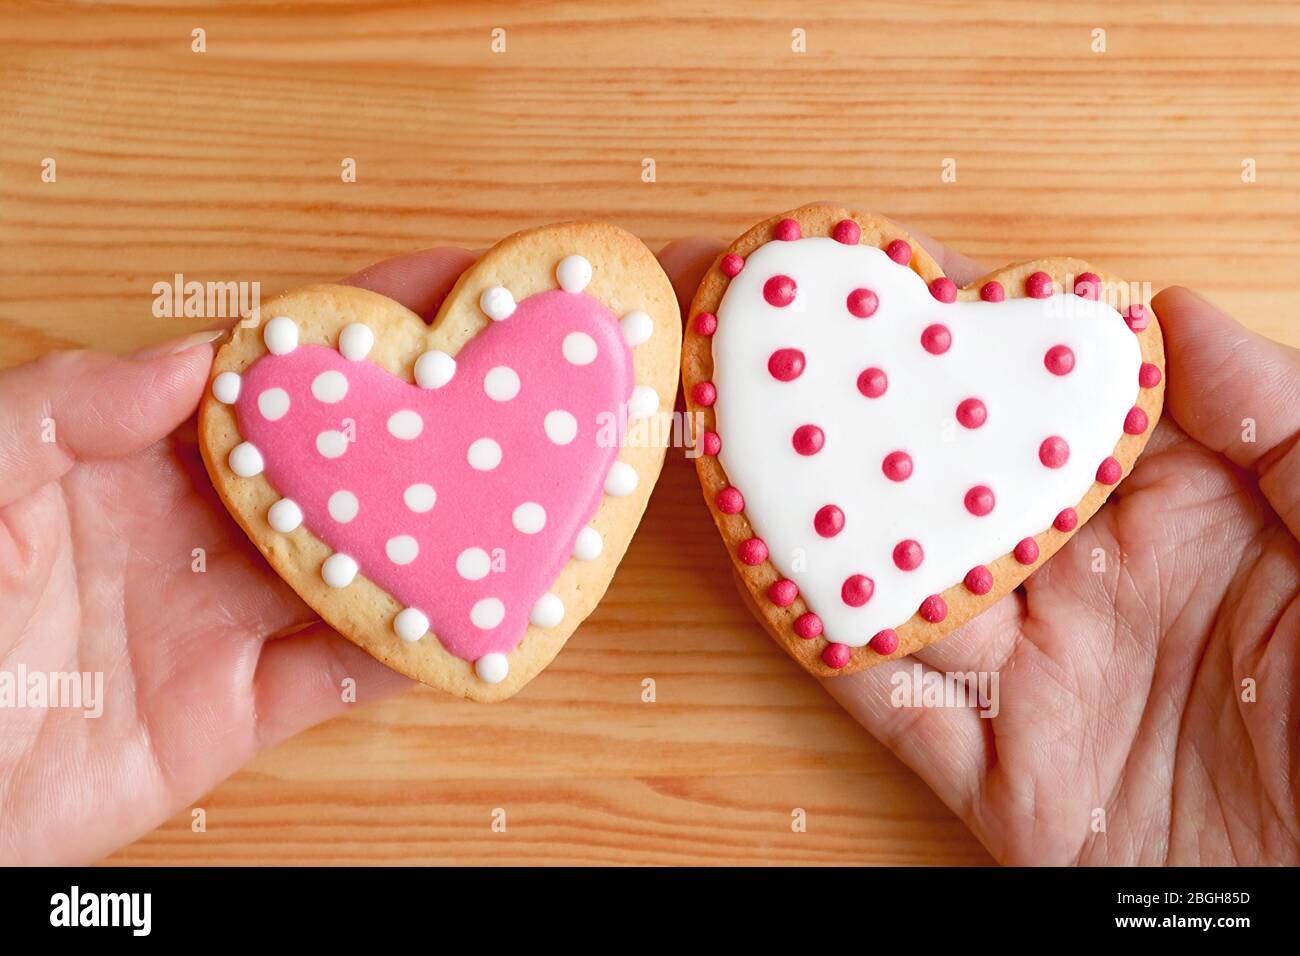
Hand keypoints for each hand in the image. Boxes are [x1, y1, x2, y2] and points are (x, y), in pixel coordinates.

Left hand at [0, 248, 474, 864]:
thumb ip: (62, 406)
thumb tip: (196, 359)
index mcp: (133, 454)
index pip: (270, 372)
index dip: (357, 325)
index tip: (448, 285)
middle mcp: (197, 529)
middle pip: (337, 463)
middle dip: (429, 421)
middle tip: (524, 382)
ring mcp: (223, 620)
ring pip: (358, 565)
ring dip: (441, 535)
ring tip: (531, 494)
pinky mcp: (236, 713)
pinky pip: (342, 675)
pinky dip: (411, 650)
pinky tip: (477, 619)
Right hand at [660, 230, 1299, 864]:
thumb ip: (1281, 420)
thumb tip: (1167, 310)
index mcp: (1183, 511)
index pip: (1037, 396)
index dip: (950, 323)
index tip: (867, 258)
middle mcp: (1092, 583)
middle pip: (941, 477)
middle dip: (841, 399)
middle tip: (743, 322)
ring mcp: (1045, 679)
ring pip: (899, 578)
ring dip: (807, 504)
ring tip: (717, 418)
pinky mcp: (1011, 782)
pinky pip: (898, 703)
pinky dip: (826, 639)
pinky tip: (765, 563)